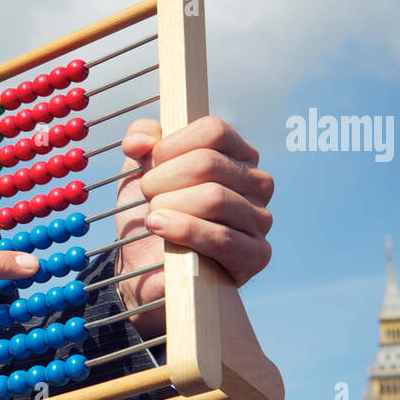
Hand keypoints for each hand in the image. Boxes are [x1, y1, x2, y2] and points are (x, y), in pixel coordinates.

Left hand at [113, 116, 274, 338]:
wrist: (146, 268)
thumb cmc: (152, 213)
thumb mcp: (139, 171)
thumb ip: (141, 142)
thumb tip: (138, 140)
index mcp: (235, 155)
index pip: (213, 131)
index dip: (172, 145)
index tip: (149, 163)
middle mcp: (257, 183)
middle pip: (209, 163)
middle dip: (163, 179)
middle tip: (146, 195)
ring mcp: (260, 219)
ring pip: (214, 198)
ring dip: (170, 206)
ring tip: (152, 216)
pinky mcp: (256, 255)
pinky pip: (222, 238)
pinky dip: (185, 231)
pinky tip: (161, 228)